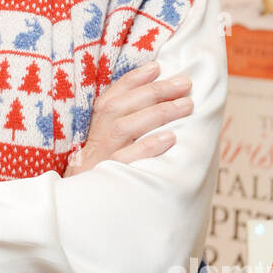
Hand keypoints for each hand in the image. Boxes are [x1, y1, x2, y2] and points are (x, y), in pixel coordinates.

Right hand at [65, 61, 192, 177]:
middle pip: (121, 106)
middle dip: (155, 91)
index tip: (158, 66)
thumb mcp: (110, 143)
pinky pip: (127, 158)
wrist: (86, 205)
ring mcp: (103, 157)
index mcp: (97, 126)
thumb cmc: (108, 169)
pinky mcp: (109, 176)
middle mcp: (97, 138)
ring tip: (187, 105)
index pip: (112, 95)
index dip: (133, 79)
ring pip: (126, 127)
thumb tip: (162, 96)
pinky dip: (148, 146)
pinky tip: (171, 138)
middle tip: (185, 84)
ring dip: (158, 113)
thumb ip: (129, 121)